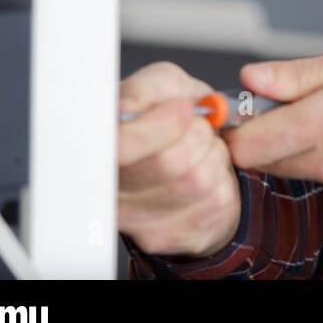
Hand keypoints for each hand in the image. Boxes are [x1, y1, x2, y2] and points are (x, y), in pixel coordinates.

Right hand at [117, 62, 241, 257]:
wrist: (187, 162)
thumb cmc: (167, 121)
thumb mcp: (164, 86)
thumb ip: (156, 87)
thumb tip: (160, 106)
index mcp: (99, 144)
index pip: (120, 146)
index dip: (160, 126)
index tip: (183, 109)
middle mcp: (106, 188)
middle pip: (170, 162)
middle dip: (197, 134)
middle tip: (194, 127)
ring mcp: (133, 219)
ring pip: (198, 180)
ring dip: (213, 155)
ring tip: (198, 150)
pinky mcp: (166, 236)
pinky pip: (216, 200)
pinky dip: (223, 178)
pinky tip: (203, 172)